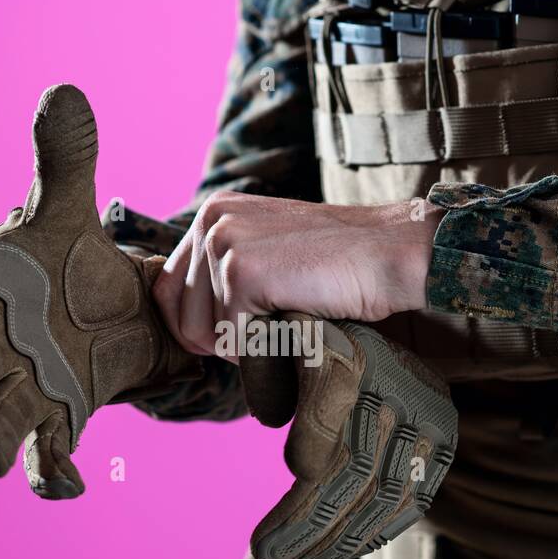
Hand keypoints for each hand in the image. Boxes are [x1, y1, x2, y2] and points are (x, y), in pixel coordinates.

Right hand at [0, 85, 199, 498]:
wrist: (109, 315)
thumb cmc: (66, 264)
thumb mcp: (67, 213)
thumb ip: (64, 160)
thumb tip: (64, 94)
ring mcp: (18, 392)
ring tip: (10, 446)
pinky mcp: (54, 424)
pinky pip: (39, 464)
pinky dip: (49, 478)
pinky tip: (69, 480)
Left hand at [152, 191, 441, 358]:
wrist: (390, 253)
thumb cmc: (337, 265)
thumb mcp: (268, 254)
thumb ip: (223, 274)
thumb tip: (185, 328)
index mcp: (213, 213)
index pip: (167, 290)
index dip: (198, 327)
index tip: (237, 331)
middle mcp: (211, 219)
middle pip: (179, 316)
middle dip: (220, 339)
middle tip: (271, 324)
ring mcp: (224, 243)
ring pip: (202, 333)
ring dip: (243, 343)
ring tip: (286, 314)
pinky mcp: (242, 272)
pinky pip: (232, 339)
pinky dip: (264, 345)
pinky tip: (296, 316)